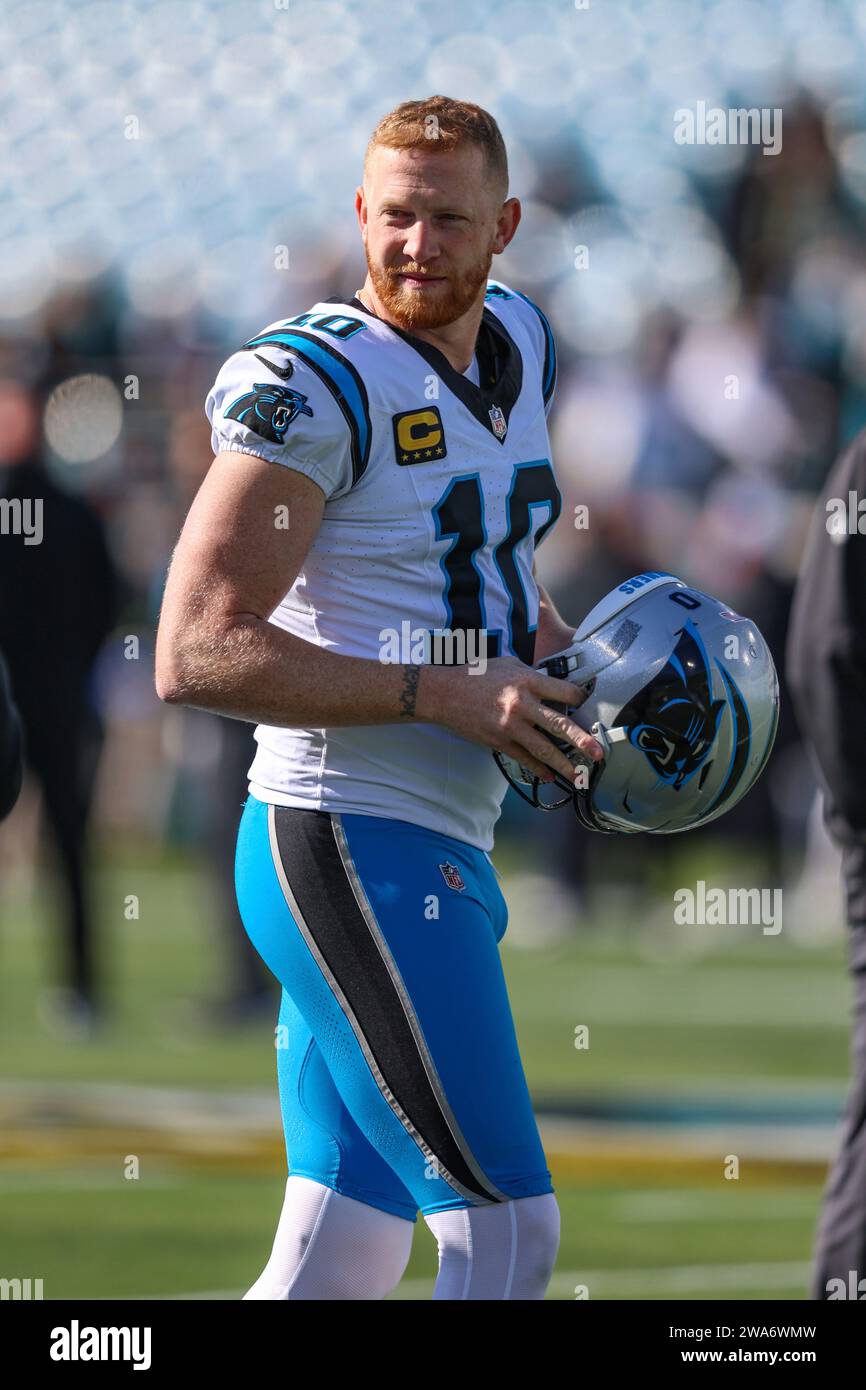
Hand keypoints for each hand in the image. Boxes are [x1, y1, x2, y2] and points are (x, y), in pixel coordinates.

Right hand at [418, 655, 604, 784]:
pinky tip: (548, 776)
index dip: (581, 698)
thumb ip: (531, 676)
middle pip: (559, 725)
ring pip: (544, 749)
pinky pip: (523, 758)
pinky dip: (537, 768)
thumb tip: (551, 684)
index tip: (589, 704)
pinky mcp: (499, 741)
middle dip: (582, 741)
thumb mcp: (508, 664)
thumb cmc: (475, 675)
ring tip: (579, 775)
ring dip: (563, 764)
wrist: (444, 693)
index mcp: (527, 681)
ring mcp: (511, 726)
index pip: (565, 692)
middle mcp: (522, 704)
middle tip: (599, 753)